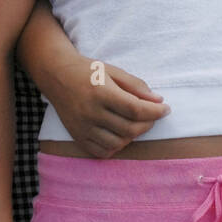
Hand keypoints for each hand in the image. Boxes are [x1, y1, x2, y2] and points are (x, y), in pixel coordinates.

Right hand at [42, 55, 169, 158]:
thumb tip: (158, 101)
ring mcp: (83, 127)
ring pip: (118, 143)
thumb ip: (136, 86)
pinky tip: (120, 133)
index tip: (166, 109)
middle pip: (130, 128)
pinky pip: (103, 151)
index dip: (155, 112)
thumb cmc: (87, 71)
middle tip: (152, 115)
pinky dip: (117, 146)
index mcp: (101, 93)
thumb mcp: (113, 70)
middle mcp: (91, 113)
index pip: (135, 109)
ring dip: (134, 135)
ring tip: (135, 122)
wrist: (56, 75)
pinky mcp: (78, 137)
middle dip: (148, 123)